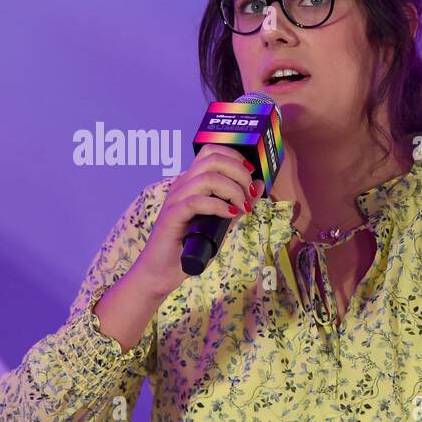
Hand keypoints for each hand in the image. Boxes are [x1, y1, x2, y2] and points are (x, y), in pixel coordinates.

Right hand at [129, 145, 262, 296]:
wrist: (162, 270)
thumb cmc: (191, 246)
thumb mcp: (222, 223)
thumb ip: (238, 203)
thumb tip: (259, 185)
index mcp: (192, 182)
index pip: (212, 151)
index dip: (236, 158)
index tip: (251, 177)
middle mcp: (182, 185)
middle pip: (213, 159)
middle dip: (240, 173)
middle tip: (249, 194)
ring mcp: (175, 200)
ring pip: (207, 178)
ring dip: (233, 190)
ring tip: (241, 207)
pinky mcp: (172, 217)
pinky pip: (196, 202)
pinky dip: (219, 206)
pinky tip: (230, 215)